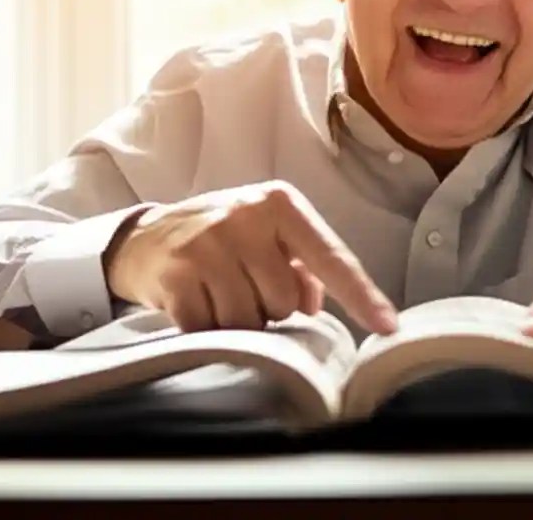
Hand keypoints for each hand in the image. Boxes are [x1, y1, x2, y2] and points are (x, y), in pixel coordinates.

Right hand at [104, 181, 397, 334]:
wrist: (145, 236)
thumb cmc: (222, 239)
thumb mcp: (266, 235)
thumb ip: (302, 265)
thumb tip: (314, 304)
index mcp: (279, 204)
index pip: (330, 256)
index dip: (361, 295)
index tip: (387, 326)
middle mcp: (244, 218)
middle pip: (285, 301)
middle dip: (270, 308)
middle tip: (244, 286)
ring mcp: (206, 245)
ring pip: (249, 320)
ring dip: (238, 321)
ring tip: (219, 294)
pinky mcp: (175, 275)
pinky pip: (210, 328)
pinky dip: (207, 327)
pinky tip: (196, 302)